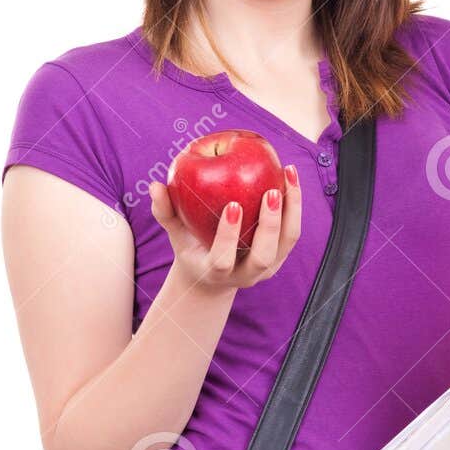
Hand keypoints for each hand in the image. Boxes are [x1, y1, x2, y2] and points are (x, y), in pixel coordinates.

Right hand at [149, 166, 302, 293]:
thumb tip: (155, 185)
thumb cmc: (190, 246)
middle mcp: (245, 275)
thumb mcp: (174, 232)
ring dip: (291, 209)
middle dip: (269, 225)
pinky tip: (289, 174)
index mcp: (216, 272)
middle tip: (271, 192)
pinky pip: (291, 230)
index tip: (232, 206)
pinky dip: (295, 204)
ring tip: (287, 175)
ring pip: (285, 242)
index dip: (228, 236)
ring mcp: (267, 268)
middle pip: (263, 257)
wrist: (214, 275)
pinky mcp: (281, 256)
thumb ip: (164, 211)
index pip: (223, 260)